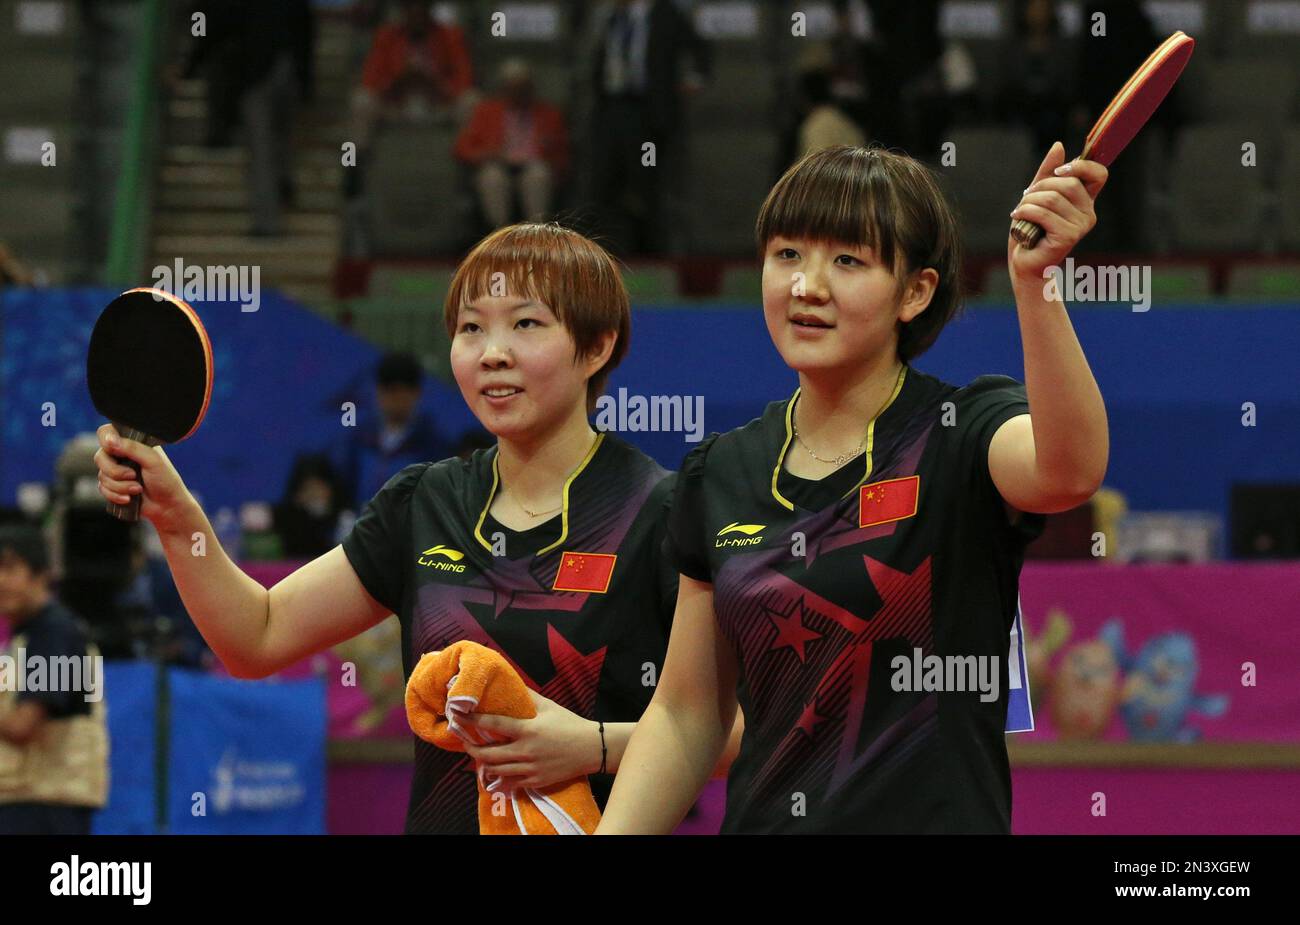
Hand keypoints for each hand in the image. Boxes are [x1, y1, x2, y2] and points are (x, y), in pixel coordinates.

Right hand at [94, 423, 195, 533]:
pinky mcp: (113, 487)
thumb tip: (110, 440)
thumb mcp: (153, 460)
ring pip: (101, 476)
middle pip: (100, 457)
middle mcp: (121, 455)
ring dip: (120, 486)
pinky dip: (116, 495)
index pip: (107, 432)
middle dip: (115, 471)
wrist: (167, 506)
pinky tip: (129, 498)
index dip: (105, 440)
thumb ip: (132, 448)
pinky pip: (102, 489)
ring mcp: (116, 471)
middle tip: (133, 476)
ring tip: (138, 489)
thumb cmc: (165, 480)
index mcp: (132, 443)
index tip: (113, 450)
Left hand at [461, 690, 599, 790]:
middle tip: (466, 743)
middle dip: (472, 749)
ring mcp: (530, 768)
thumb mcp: (549, 707)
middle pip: (489, 754)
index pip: (493, 725)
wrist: (592, 749)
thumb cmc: (570, 724)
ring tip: (479, 757)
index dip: (473, 721)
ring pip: (497, 771)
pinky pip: (511, 783)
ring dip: (484, 764)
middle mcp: (526, 751)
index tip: (460, 717)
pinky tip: (495, 773)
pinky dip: (500, 778)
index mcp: (528, 730)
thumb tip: (513, 684)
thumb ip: (529, 697)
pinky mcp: (536, 781)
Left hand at [1007, 141, 1107, 283]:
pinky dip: (1024, 212)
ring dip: (1027, 202)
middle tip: (1025, 199)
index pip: (1098, 174)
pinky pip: (1042, 213)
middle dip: (1039, 187)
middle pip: (1067, 183)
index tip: (1058, 170)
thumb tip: (1059, 145)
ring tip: (1020, 212)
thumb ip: (1047, 172)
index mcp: (1086, 201)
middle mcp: (1089, 213)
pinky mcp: (1067, 237)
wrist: (1024, 263)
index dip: (1080, 166)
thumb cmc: (1031, 230)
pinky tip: (1017, 218)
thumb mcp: (1037, 196)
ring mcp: (1080, 227)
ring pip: (1051, 197)